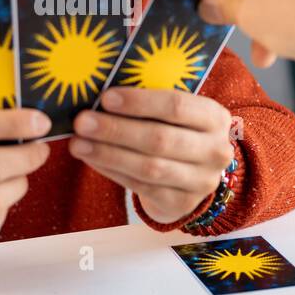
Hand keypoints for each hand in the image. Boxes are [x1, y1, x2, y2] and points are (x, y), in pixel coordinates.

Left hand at [70, 87, 232, 224]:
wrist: (191, 175)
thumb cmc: (175, 130)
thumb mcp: (174, 113)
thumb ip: (148, 100)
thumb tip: (101, 91)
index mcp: (214, 117)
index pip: (176, 106)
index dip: (139, 102)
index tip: (106, 98)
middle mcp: (215, 150)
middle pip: (160, 139)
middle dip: (116, 130)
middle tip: (82, 121)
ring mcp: (202, 181)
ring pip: (148, 167)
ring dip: (108, 153)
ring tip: (79, 143)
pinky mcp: (182, 203)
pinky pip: (141, 186)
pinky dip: (112, 171)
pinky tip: (91, 158)